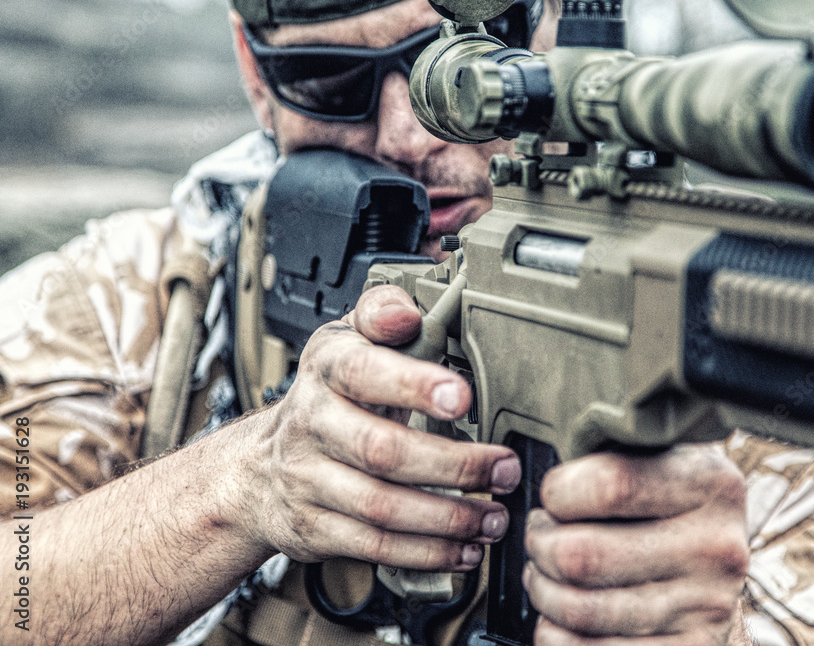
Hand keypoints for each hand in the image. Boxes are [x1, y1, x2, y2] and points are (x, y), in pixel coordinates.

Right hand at [244, 284, 520, 570]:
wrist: (257, 468)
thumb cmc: (326, 396)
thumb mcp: (347, 340)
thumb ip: (381, 314)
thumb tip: (406, 312)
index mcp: (327, 368)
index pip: (364, 372)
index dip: (414, 385)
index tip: (462, 396)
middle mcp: (312, 423)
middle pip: (383, 450)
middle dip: (454, 465)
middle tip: (503, 470)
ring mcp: (310, 480)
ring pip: (382, 506)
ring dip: (449, 517)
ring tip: (494, 516)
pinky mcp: (315, 529)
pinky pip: (375, 546)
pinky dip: (427, 552)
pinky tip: (464, 548)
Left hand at [524, 445, 748, 645]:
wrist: (719, 575)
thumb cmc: (672, 510)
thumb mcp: (664, 463)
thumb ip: (616, 455)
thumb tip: (539, 459)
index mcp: (710, 484)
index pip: (608, 485)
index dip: (558, 492)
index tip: (554, 496)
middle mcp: (717, 547)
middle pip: (582, 555)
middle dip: (540, 545)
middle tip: (539, 537)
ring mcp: (705, 608)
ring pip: (580, 608)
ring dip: (543, 591)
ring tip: (544, 574)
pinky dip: (554, 634)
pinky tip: (560, 614)